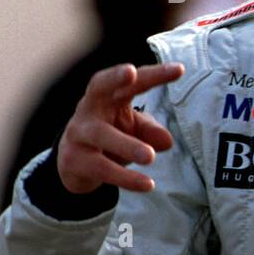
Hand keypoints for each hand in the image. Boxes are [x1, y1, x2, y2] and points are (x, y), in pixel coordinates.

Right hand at [57, 63, 184, 193]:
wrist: (75, 167)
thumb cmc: (111, 138)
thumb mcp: (134, 131)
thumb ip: (150, 131)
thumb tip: (166, 141)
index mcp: (109, 96)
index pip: (131, 81)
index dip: (153, 74)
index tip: (179, 69)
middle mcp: (90, 108)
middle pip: (99, 86)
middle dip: (114, 77)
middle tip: (132, 73)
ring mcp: (79, 133)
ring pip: (102, 135)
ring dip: (127, 145)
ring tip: (150, 157)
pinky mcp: (74, 160)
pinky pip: (102, 168)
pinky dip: (126, 178)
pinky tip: (148, 184)